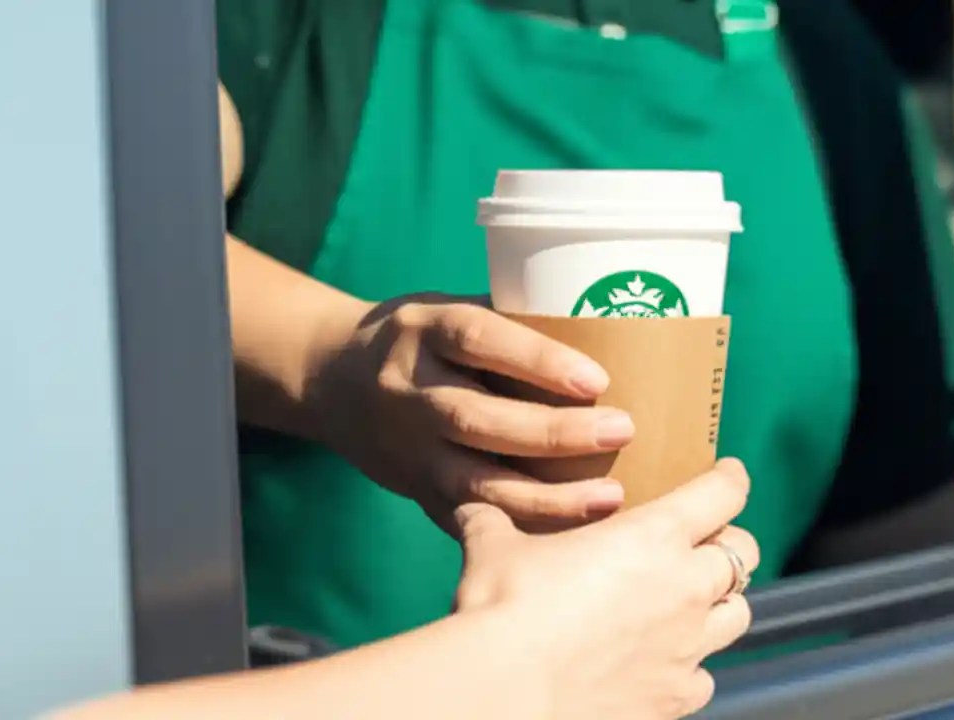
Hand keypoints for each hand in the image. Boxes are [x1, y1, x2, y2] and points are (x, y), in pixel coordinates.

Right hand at [304, 294, 635, 530]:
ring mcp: (407, 448)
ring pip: (474, 481)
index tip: (597, 379)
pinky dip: (522, 527)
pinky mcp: (416, 490)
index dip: (538, 361)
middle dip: (554, 433)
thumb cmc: (423, 337)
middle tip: (623, 430)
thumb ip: (513, 322)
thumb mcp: (450, 308)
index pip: (479, 341)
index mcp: (421, 330)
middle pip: (478, 418)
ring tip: (610, 496)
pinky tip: (573, 535)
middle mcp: (407, 390)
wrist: (330, 379)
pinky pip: (469, 517)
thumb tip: (615, 326)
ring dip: (546, 496)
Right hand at [455, 459, 759, 719]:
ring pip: (738, 615)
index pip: (721, 494)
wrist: (505, 692)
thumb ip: (494, 521)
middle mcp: (686, 588)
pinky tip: (668, 663)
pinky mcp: (675, 697)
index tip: (730, 474)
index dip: (731, 479)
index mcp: (654, 536)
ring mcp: (687, 647)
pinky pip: (705, 677)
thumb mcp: (495, 549)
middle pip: (743, 553)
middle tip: (709, 539)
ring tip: (699, 601)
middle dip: (731, 542)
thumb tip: (473, 508)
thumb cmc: (504, 609)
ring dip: (722, 603)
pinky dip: (693, 667)